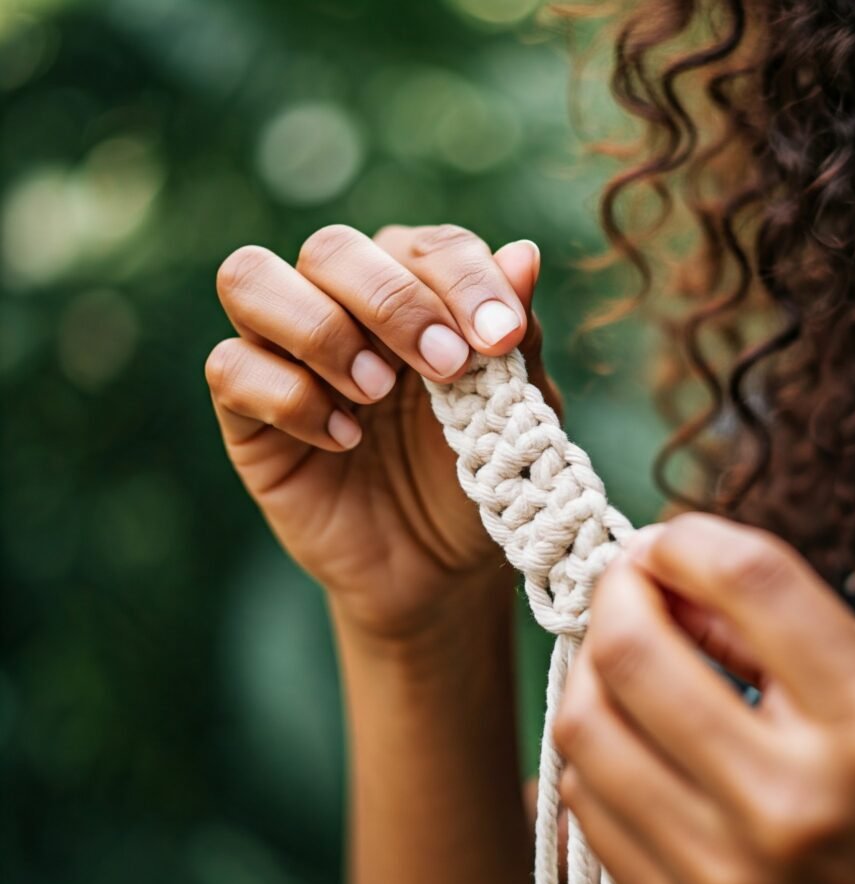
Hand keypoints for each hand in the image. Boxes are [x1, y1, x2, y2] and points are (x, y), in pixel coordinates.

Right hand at [206, 225, 557, 637]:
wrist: (440, 566)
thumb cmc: (478, 474)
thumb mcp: (512, 408)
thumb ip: (515, 334)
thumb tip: (524, 254)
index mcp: (415, 290)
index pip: (426, 246)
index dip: (463, 278)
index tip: (500, 338)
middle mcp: (342, 305)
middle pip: (331, 248)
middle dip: (393, 302)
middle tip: (445, 367)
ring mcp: (286, 354)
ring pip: (250, 279)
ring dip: (321, 329)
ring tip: (376, 391)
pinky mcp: (247, 412)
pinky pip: (231, 369)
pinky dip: (289, 397)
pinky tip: (344, 440)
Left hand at [554, 513, 854, 883]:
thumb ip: (786, 629)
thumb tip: (673, 581)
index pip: (751, 582)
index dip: (690, 539)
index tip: (672, 542)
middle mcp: (794, 805)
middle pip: (634, 652)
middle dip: (617, 592)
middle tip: (630, 585)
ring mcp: (725, 874)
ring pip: (584, 725)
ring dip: (591, 665)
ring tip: (625, 655)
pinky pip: (585, 800)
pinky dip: (598, 745)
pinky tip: (632, 735)